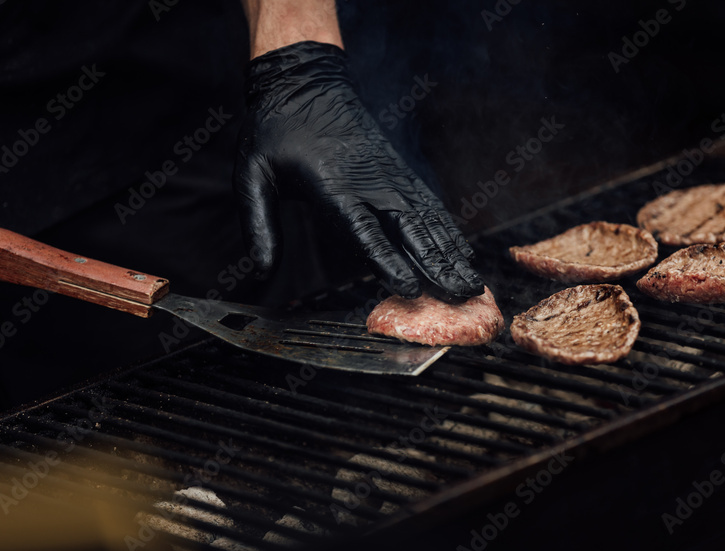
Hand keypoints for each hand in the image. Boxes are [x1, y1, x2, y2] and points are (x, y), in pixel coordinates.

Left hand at [234, 41, 483, 299]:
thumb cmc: (276, 129)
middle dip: (438, 265)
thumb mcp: (252, 174)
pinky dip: (450, 233)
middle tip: (461, 295)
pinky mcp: (399, 174)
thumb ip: (259, 224)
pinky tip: (463, 253)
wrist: (305, 81)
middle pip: (411, 230)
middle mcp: (371, 183)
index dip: (388, 261)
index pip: (365, 231)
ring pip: (429, 221)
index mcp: (333, 186)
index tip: (408, 287)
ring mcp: (390, 177)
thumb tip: (260, 271)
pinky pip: (430, 208)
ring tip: (473, 283)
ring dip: (453, 254)